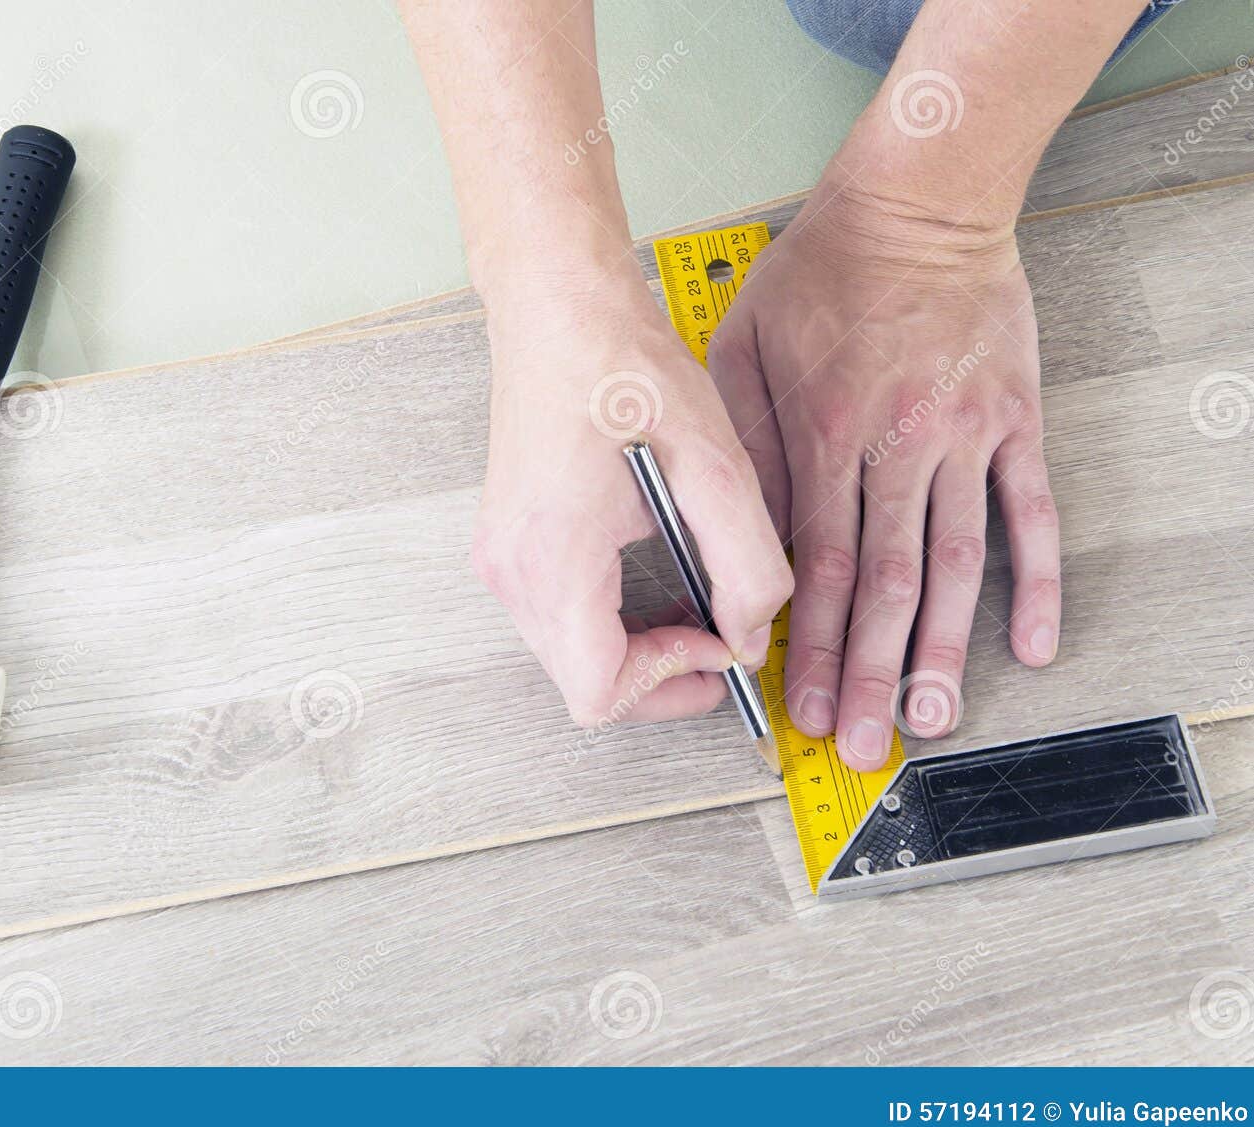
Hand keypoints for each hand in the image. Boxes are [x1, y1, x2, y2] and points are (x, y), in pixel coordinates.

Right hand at [471, 260, 793, 728]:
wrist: (558, 309)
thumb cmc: (619, 365)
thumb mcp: (715, 464)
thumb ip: (748, 564)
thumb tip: (749, 633)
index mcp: (556, 554)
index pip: (600, 691)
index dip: (669, 686)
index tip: (715, 645)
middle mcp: (514, 568)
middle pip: (583, 685)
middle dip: (659, 674)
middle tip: (714, 632)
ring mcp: (503, 559)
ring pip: (571, 659)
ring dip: (635, 648)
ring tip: (688, 598)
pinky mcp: (508, 546)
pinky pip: (559, 620)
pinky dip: (610, 621)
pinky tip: (651, 577)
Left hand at [709, 183, 1060, 767]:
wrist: (917, 202)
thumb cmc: (820, 271)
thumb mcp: (740, 346)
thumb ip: (741, 442)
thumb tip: (737, 530)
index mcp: (826, 434)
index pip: (818, 567)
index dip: (814, 647)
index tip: (804, 707)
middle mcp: (897, 447)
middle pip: (886, 585)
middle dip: (872, 674)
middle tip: (865, 746)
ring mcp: (963, 438)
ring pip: (956, 566)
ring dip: (946, 650)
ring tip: (936, 718)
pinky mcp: (1013, 421)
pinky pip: (1032, 514)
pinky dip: (1037, 581)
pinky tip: (1035, 642)